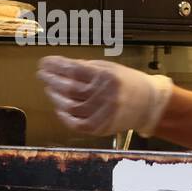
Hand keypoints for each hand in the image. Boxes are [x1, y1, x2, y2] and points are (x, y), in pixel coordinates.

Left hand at [37, 56, 172, 135]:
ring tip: (49, 88)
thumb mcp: (110, 68)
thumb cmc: (127, 83)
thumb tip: (60, 65)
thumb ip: (86, 67)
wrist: (149, 105)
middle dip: (52, 79)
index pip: (74, 70)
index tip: (44, 62)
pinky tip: (58, 107)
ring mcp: (102, 113)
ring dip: (55, 96)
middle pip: (69, 88)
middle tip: (42, 74)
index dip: (56, 66)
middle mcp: (105, 95)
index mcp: (107, 77)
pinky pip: (75, 123)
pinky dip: (63, 116)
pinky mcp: (100, 127)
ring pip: (70, 106)